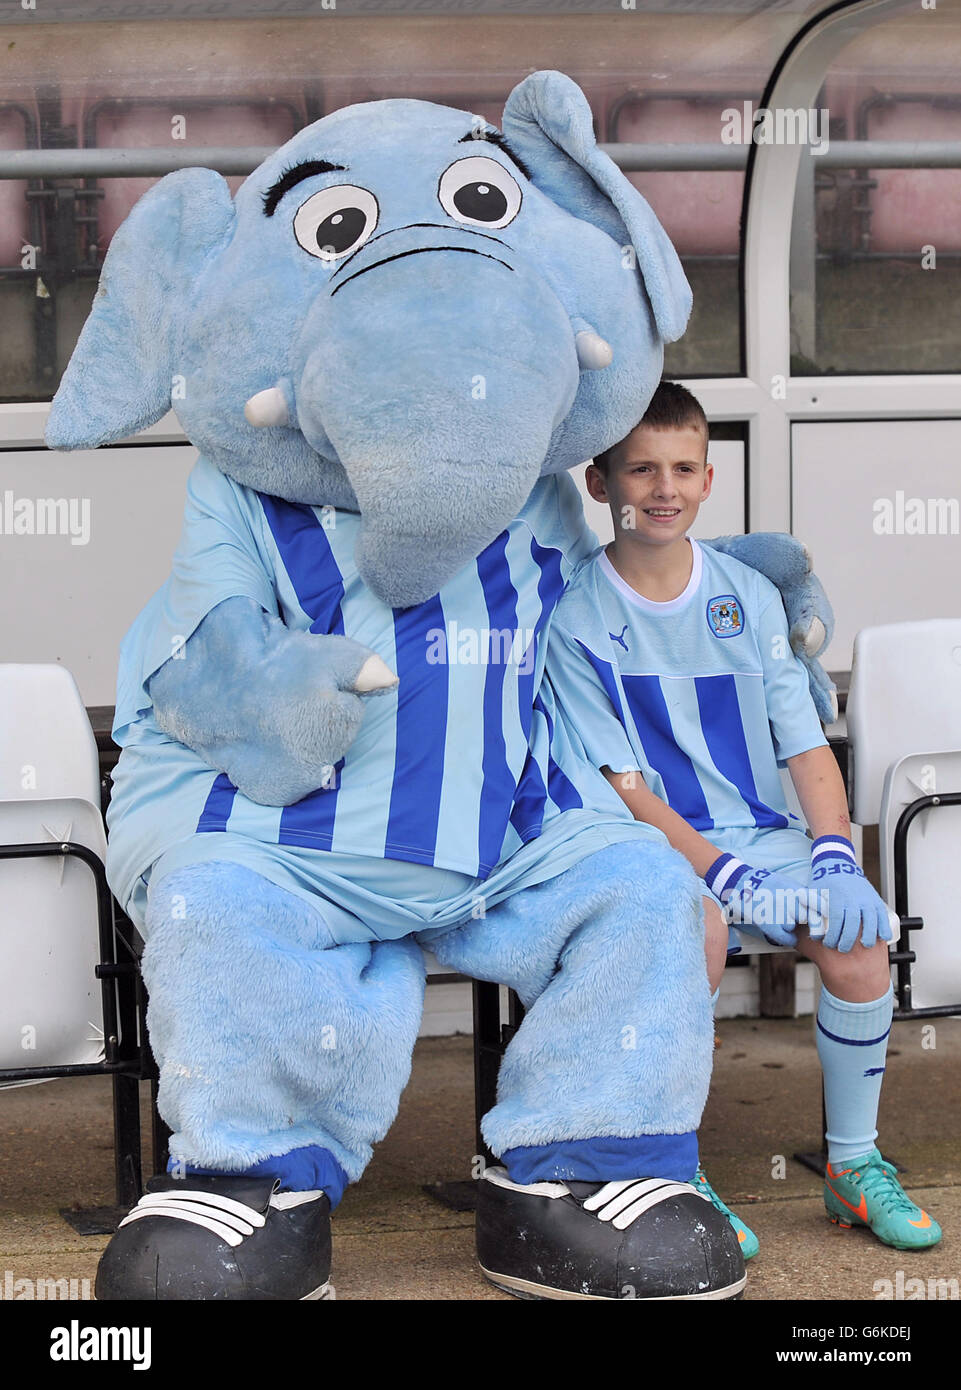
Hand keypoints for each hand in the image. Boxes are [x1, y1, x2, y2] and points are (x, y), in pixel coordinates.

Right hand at [704, 853, 814, 948]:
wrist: (743, 885)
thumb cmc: (767, 884)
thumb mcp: (788, 883)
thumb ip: (805, 894)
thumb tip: (822, 906)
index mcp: (797, 890)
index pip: (822, 905)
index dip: (826, 915)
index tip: (824, 919)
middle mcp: (790, 901)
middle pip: (810, 918)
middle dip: (808, 921)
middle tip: (804, 921)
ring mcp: (780, 913)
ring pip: (796, 926)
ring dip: (793, 926)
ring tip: (784, 919)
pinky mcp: (770, 925)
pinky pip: (788, 938)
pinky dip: (789, 939)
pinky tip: (786, 935)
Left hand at [810, 838, 894, 952]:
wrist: (838, 864)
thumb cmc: (824, 882)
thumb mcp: (813, 894)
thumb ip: (811, 912)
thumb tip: (807, 932)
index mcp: (836, 897)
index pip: (835, 921)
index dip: (832, 935)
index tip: (828, 944)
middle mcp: (852, 898)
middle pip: (852, 923)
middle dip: (848, 940)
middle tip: (843, 949)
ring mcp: (866, 898)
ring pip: (871, 919)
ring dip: (868, 935)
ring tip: (864, 946)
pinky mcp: (875, 899)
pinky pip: (882, 915)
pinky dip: (884, 927)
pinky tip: (882, 938)